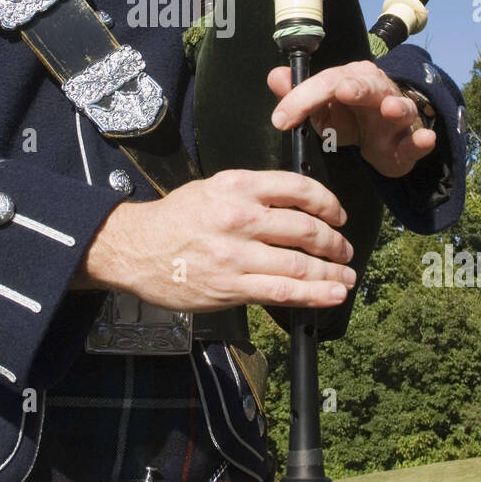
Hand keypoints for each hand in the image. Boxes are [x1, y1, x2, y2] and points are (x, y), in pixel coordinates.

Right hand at [72, 168, 356, 311]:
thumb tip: (294, 207)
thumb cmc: (173, 219)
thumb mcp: (211, 188)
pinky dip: (314, 295)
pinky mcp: (231, 286)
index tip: (338, 215)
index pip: (298, 188)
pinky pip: (282, 292)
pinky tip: (332, 294)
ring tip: (346, 277)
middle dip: (335, 243)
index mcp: (237, 186)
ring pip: (299, 264)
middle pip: (306, 228)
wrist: (134, 248)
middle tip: (345, 250)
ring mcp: (236, 254)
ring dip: (332, 272)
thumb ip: (251, 194)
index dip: (329, 203)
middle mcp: (239, 217)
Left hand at [268, 60, 437, 177]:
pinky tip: (425, 138)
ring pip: (401, 107)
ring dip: (397, 107)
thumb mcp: (321, 109)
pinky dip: (422, 140)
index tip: (281, 119)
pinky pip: (417, 139)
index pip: (326, 82)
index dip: (302, 98)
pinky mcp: (409, 142)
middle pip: (367, 85)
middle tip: (343, 90)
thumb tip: (276, 76)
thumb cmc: (352, 120)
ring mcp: (398, 116)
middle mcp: (378, 91)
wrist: (383, 144)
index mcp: (352, 79)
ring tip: (389, 109)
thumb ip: (298, 95)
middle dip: (357, 87)